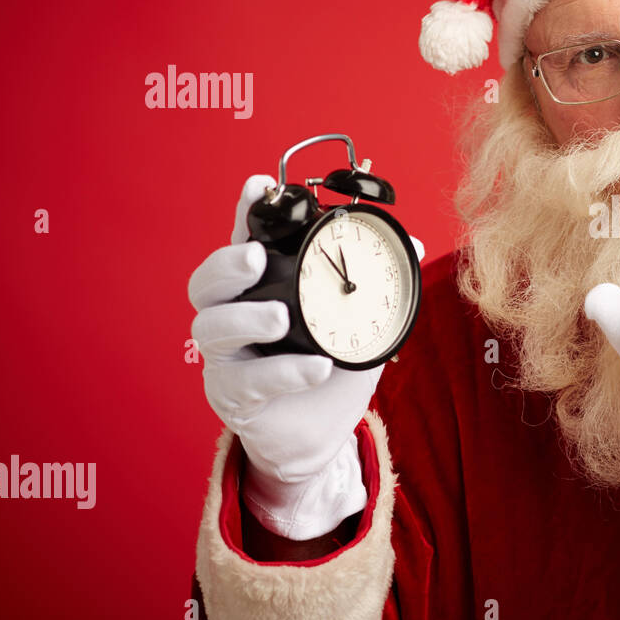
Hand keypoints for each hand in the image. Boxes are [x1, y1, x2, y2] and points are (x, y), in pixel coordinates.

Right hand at [188, 174, 426, 538]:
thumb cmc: (331, 367)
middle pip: (206, 282)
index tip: (256, 185)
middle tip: (256, 257)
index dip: (246, 212)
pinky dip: (281, 373)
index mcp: (262, 286)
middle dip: (226, 264)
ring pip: (213, 328)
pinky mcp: (232, 396)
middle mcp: (233, 315)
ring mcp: (226, 358)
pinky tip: (315, 368)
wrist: (321, 435)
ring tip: (282, 319)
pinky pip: (246, 381)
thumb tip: (413, 245)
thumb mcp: (361, 322)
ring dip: (246, 319)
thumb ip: (380, 284)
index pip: (245, 240)